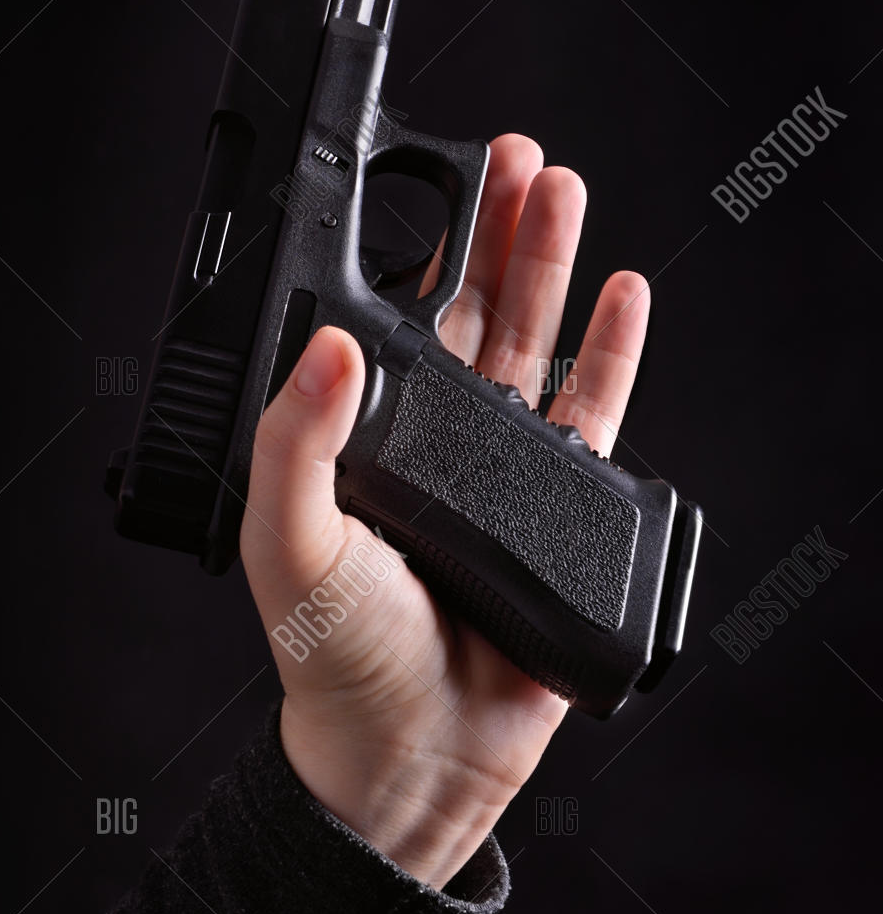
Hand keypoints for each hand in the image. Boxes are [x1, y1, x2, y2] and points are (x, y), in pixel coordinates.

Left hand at [240, 135, 649, 888]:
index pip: (400, 322)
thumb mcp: (290, 546)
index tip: (450, 177)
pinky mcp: (560, 511)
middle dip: (501, 232)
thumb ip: (296, 446)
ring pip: (534, 348)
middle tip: (524, 159)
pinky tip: (623, 298)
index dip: (427, 248)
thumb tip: (326, 348)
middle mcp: (436, 446)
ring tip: (569, 194)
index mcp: (369, 442)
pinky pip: (590, 418)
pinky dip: (609, 356)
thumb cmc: (335, 661)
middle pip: (475, 316)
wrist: (415, 755)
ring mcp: (502, 475)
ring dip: (554, 270)